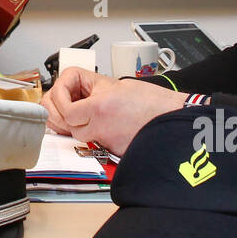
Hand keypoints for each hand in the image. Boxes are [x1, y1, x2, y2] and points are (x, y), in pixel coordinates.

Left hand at [42, 67, 188, 155]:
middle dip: (67, 117)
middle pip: (69, 126)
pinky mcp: (116, 152)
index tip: (65, 98)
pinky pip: (97, 144)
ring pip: (82, 137)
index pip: (65, 110)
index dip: (61, 103)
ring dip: (81, 127)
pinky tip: (106, 125)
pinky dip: (97, 136)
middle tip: (72, 108)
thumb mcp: (117, 85)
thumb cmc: (154, 102)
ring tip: (91, 115)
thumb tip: (74, 94)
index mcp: (100, 106)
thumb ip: (92, 89)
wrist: (175, 117)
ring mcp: (108, 141)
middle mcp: (102, 126)